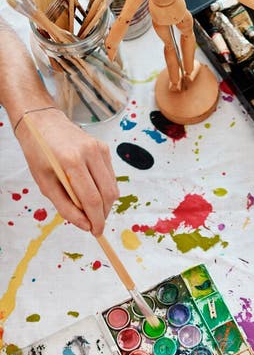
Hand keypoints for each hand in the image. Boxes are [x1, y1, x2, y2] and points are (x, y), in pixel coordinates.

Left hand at [16, 109, 118, 234]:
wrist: (42, 121)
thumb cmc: (39, 152)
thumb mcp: (44, 183)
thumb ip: (65, 206)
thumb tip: (85, 225)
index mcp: (71, 161)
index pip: (92, 198)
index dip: (96, 219)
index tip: (96, 232)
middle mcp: (89, 153)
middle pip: (107, 194)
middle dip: (103, 214)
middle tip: (94, 224)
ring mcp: (100, 149)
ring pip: (112, 187)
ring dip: (105, 203)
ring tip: (91, 208)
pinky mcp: (104, 148)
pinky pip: (111, 177)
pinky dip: (105, 190)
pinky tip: (92, 191)